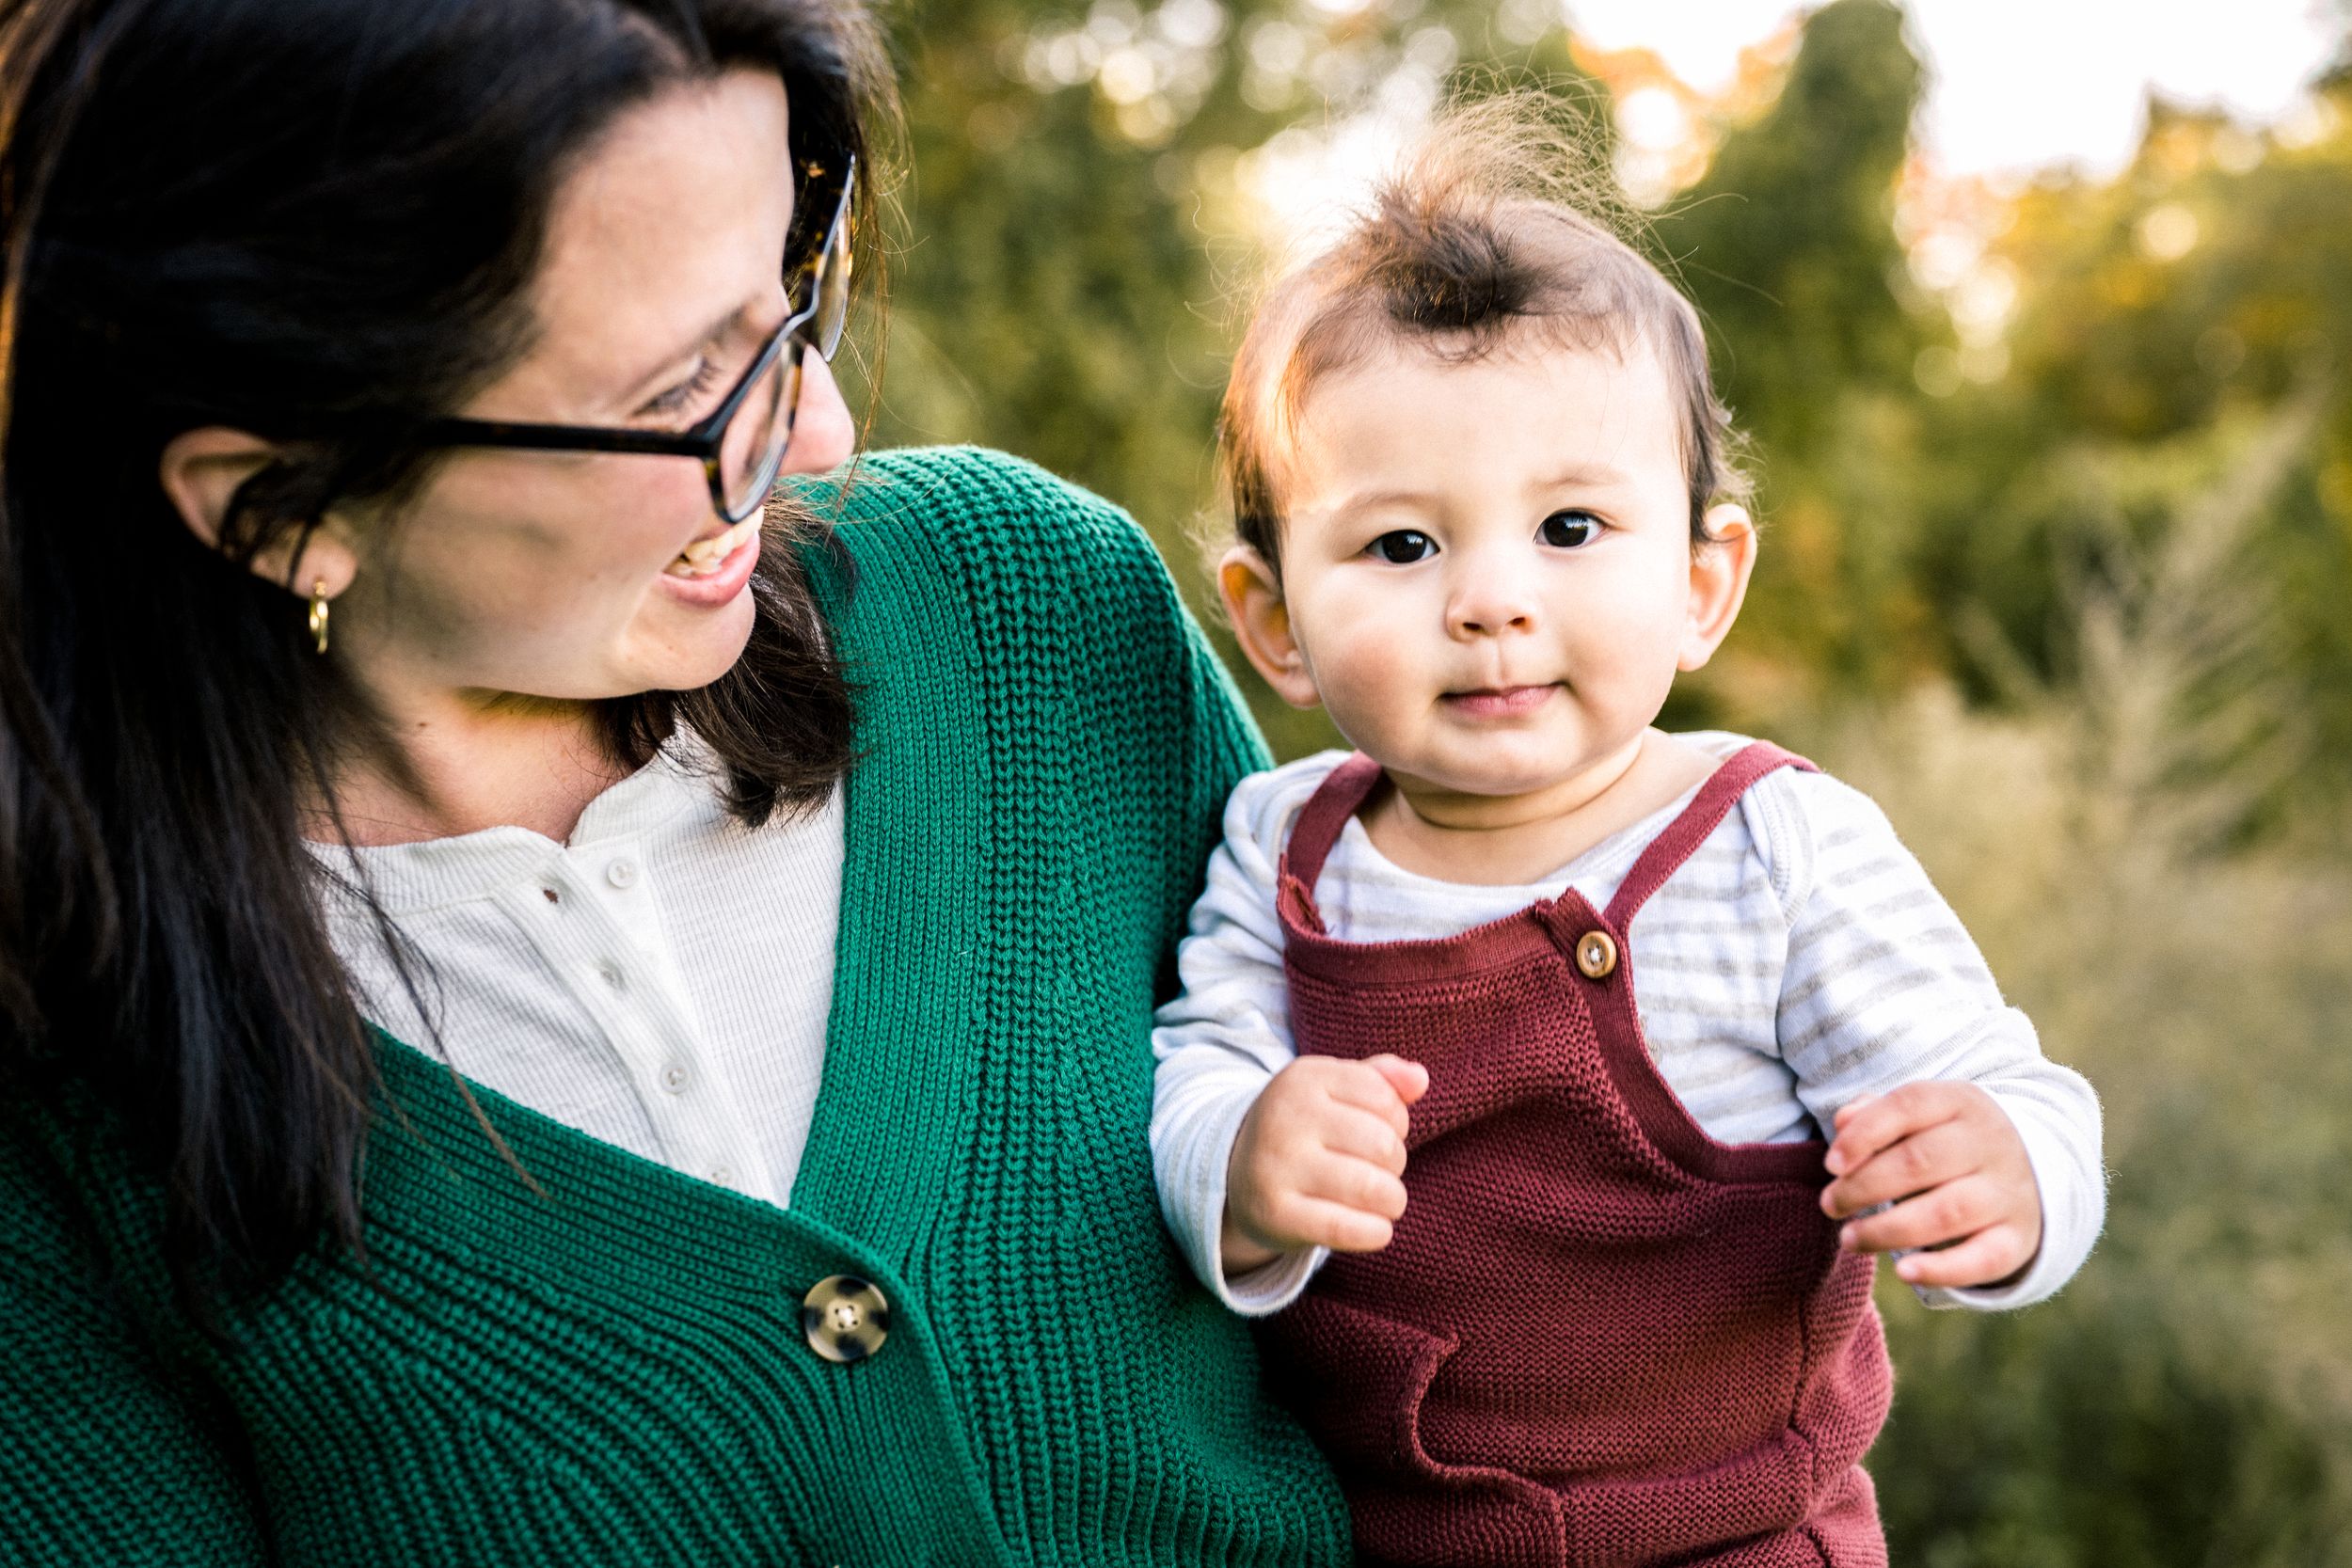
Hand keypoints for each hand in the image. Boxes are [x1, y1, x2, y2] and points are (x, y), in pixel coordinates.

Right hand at [1221, 1054, 1428, 1276]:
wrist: (1236, 1176)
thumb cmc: (1305, 1129)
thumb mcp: (1334, 1092)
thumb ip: (1382, 1078)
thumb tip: (1420, 1079)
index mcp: (1304, 1078)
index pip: (1385, 1099)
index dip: (1397, 1121)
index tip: (1377, 1131)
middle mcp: (1286, 1117)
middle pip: (1383, 1145)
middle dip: (1395, 1163)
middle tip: (1378, 1171)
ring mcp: (1277, 1166)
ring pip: (1372, 1188)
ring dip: (1392, 1201)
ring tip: (1383, 1201)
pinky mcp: (1276, 1213)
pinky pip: (1345, 1229)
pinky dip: (1375, 1232)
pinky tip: (1376, 1229)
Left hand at [1821, 1082, 2041, 1289]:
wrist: (2029, 1170)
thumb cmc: (1946, 1140)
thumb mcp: (1917, 1115)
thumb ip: (1874, 1114)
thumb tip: (1843, 1121)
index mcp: (1960, 1102)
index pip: (1909, 1105)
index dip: (1864, 1134)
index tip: (1830, 1164)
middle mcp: (1990, 1143)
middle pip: (1919, 1162)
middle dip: (1863, 1186)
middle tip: (1830, 1205)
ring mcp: (2007, 1192)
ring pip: (1944, 1213)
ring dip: (1887, 1230)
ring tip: (1849, 1238)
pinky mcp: (2017, 1238)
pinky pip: (1982, 1258)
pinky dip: (1942, 1269)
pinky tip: (1903, 1272)